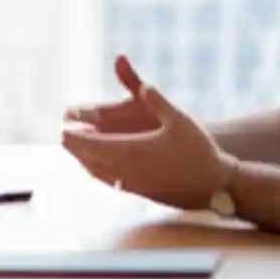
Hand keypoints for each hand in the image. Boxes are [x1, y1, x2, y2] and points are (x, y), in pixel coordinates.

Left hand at [61, 64, 233, 210]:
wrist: (216, 185)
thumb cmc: (198, 150)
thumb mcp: (178, 118)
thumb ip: (156, 100)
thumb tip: (143, 85)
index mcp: (132, 151)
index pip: (93, 145)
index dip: (76, 138)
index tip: (63, 130)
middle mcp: (128, 171)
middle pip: (91, 161)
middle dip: (76, 148)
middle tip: (64, 137)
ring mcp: (135, 185)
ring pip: (100, 175)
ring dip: (86, 161)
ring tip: (77, 150)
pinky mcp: (142, 194)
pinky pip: (112, 183)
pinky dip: (99, 172)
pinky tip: (100, 168)